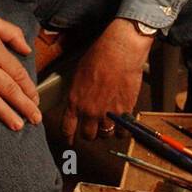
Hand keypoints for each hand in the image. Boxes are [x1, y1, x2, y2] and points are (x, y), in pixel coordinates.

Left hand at [61, 19, 152, 144]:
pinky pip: (122, 131)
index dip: (68, 137)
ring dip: (106, 132)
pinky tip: (122, 126)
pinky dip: (122, 131)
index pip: (67, 128)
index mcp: (75, 101)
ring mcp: (108, 113)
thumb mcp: (79, 74)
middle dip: (89, 133)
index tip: (70, 140)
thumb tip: (79, 99)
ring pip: (105, 134)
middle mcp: (90, 111)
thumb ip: (78, 92)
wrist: (121, 51)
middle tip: (93, 129)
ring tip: (109, 125)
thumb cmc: (100, 55)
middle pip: (87, 135)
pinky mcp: (124, 111)